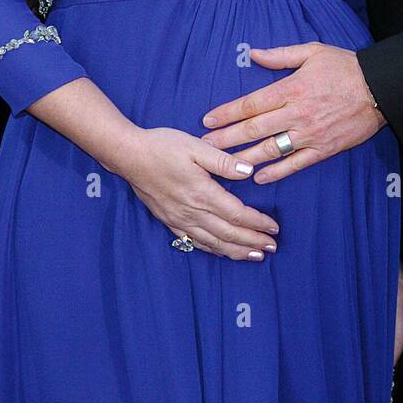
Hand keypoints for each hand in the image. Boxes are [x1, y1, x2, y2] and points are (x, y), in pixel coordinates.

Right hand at [119, 127, 280, 258]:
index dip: (258, 224)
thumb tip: (249, 171)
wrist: (128, 155)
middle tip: (272, 248)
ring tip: (255, 256)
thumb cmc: (162, 146)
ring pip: (213, 243)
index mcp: (202, 193)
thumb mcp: (196, 146)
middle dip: (253, 243)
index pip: (238, 215)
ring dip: (236, 251)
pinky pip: (194, 242)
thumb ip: (224, 161)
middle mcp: (192, 212)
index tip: (274, 229)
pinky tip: (222, 252)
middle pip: (229, 234)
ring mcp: (179, 219)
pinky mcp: (169, 220)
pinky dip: (213, 249)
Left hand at [200, 43, 386, 182]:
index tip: (208, 120)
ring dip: (245, 158)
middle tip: (205, 146)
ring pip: (271, 149)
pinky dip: (276, 172)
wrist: (380, 89)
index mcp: (291, 89)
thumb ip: (280, 55)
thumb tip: (252, 53)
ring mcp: (309, 134)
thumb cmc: (345, 67)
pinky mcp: (323, 149)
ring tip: (224, 165)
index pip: (251, 103)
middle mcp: (296, 114)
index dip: (227, 113)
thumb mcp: (312, 51)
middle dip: (226, 138)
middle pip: (254, 129)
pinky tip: (259, 178)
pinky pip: (295, 164)